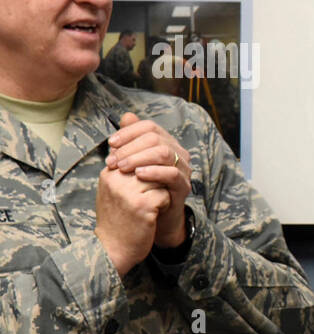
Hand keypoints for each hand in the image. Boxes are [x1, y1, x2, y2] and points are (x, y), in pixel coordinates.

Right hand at [94, 166, 171, 275]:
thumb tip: (145, 150)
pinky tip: (152, 214)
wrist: (113, 248)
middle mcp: (116, 179)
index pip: (140, 156)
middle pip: (152, 165)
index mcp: (109, 172)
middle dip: (157, 180)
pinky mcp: (142, 205)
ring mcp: (128, 192)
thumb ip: (126, 171)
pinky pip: (165, 194)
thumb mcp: (115, 190)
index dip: (150, 171)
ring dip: (161, 191)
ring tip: (150, 205)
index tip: (145, 186)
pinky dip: (164, 204)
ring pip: (160, 178)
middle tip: (149, 197)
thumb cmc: (118, 218)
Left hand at [106, 113, 191, 247]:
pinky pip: (172, 173)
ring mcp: (183, 170)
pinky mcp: (184, 186)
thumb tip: (127, 115)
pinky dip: (154, 172)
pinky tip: (138, 175)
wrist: (153, 218)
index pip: (150, 127)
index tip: (111, 144)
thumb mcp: (131, 162)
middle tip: (112, 161)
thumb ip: (130, 141)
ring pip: (164, 153)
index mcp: (166, 144)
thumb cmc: (141, 188)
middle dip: (130, 147)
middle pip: (155, 138)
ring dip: (139, 158)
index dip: (129, 132)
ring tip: (121, 168)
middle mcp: (178, 153)